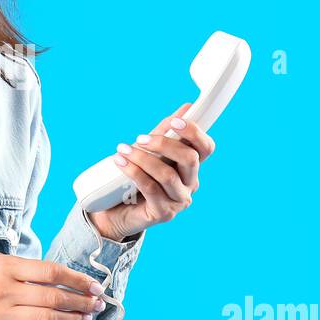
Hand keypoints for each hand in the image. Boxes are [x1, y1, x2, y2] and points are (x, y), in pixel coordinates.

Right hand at [0, 254, 107, 319]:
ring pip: (46, 317)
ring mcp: (1, 313)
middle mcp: (7, 289)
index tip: (93, 284)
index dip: (76, 279)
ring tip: (85, 318)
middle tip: (98, 303)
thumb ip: (18, 268)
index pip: (51, 271)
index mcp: (7, 267)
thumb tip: (49, 275)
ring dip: (71, 318)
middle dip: (81, 300)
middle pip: (54, 295)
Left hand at [88, 102, 215, 240]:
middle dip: (164, 144)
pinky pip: (151, 188)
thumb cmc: (134, 177)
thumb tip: (187, 106)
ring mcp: (179, 200)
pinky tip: (120, 163)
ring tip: (122, 150)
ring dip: (143, 158)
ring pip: (168, 174)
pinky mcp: (163, 213)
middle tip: (140, 138)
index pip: (206, 148)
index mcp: (190, 166)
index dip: (194, 132)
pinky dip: (134, 172)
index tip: (175, 121)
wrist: (114, 209)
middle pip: (190, 159)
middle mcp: (190, 184)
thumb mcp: (150, 151)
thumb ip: (166, 131)